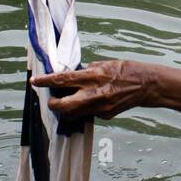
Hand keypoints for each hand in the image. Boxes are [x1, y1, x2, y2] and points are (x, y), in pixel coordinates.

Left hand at [31, 60, 159, 118]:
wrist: (147, 85)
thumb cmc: (127, 70)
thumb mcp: (105, 64)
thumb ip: (87, 71)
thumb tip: (72, 75)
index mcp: (94, 76)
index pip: (63, 79)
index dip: (46, 81)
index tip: (34, 81)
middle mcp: (95, 94)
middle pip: (63, 106)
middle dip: (53, 104)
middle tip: (50, 100)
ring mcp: (100, 107)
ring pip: (73, 114)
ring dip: (66, 109)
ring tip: (67, 101)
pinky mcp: (106, 115)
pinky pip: (88, 114)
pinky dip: (85, 109)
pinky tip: (91, 102)